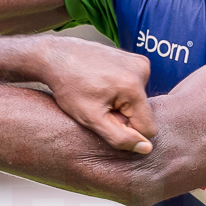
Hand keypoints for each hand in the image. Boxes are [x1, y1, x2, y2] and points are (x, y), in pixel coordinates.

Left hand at [42, 37, 156, 153]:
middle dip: (124, 116)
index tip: (105, 122)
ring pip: (140, 101)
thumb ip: (119, 137)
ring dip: (122, 104)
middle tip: (99, 107)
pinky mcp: (136, 59)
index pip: (148, 128)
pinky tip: (103, 86)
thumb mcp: (90, 118)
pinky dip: (122, 92)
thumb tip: (146, 148)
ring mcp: (140, 62)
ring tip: (99, 95)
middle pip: (144, 113)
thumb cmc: (69, 87)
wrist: (57, 56)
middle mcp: (143, 70)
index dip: (128, 132)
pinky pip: (136, 88)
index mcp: (133, 86)